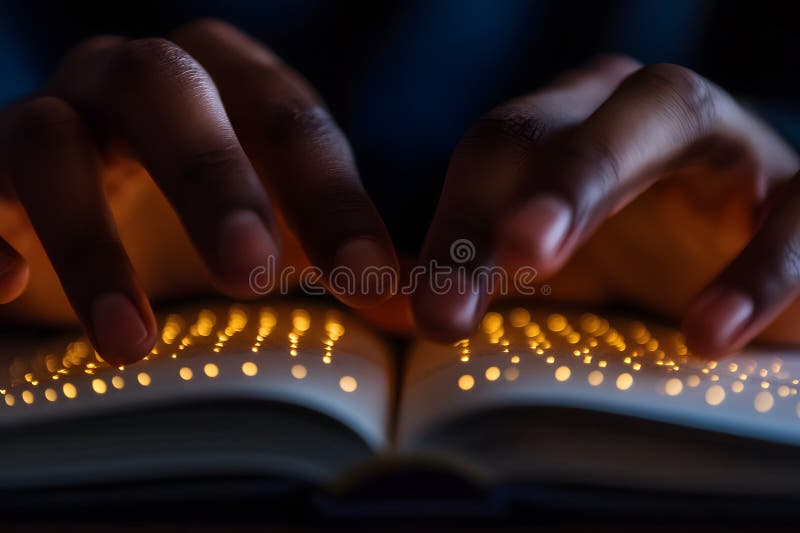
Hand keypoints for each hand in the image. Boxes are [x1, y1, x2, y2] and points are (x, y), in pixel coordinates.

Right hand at [0, 19, 395, 364]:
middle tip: (252, 273)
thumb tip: (419, 308)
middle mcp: (136, 77)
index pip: (290, 122)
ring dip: (90, 239)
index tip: (369, 283)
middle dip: (211, 179)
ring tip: (131, 340)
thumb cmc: (207, 206)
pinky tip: (9, 287)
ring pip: (53, 141)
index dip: (331, 200)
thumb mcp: (280, 222)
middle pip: (169, 90)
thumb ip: (340, 254)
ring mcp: (55, 112)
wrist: (99, 190)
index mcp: (227, 80)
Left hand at [413, 55, 799, 357]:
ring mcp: (717, 139)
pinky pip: (791, 206)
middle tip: (472, 262)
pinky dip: (758, 264)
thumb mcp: (553, 277)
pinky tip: (709, 333)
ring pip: (664, 116)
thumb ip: (482, 278)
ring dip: (593, 178)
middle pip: (553, 128)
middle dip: (507, 188)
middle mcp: (626, 116)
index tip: (428, 309)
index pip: (490, 158)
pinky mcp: (794, 187)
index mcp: (562, 133)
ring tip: (538, 253)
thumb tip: (392, 307)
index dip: (456, 224)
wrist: (746, 271)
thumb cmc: (632, 268)